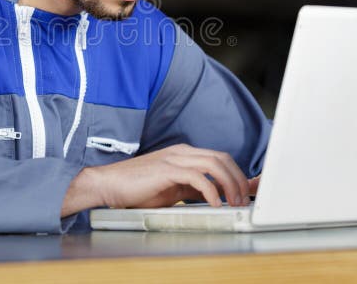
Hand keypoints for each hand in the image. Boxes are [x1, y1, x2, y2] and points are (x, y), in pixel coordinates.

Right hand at [62, 143, 253, 216]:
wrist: (108, 184)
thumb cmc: (136, 188)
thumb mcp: (171, 188)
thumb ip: (191, 188)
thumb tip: (214, 197)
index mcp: (183, 154)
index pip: (220, 158)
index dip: (237, 173)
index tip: (248, 190)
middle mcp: (182, 152)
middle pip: (222, 158)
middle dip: (239, 179)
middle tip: (244, 200)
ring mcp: (174, 158)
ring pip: (215, 164)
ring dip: (230, 185)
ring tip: (233, 203)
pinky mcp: (167, 170)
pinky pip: (198, 177)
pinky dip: (211, 191)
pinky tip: (215, 204)